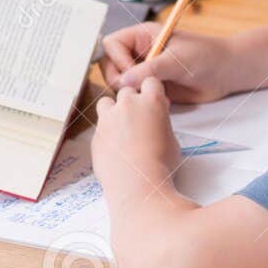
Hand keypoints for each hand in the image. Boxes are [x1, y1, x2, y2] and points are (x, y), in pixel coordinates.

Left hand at [92, 77, 180, 193]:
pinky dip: (106, 132)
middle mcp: (128, 105)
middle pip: (127, 91)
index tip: (153, 101)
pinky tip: (115, 147)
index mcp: (151, 102)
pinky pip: (100, 126)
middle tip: (139, 119)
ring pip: (107, 103)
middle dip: (132, 102)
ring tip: (121, 129)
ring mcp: (109, 119)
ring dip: (113, 111)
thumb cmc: (160, 167)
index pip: (151, 81)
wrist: (138, 186)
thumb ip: (160, 122)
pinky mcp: (96, 135)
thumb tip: (154, 123)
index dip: (152, 91)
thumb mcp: (171, 139)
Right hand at [99, 24, 240, 103]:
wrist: (226, 73)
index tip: (131, 73)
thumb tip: (125, 80)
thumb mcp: (177, 60)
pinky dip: (141, 101)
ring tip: (152, 93)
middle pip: (110, 65)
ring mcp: (145, 70)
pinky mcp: (152, 87)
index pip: (112, 44)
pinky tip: (160, 100)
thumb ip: (150, 69)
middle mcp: (140, 52)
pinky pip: (135, 96)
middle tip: (136, 89)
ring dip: (131, 92)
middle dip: (119, 79)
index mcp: (143, 36)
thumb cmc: (206, 56)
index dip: (117, 60)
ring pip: (120, 83)